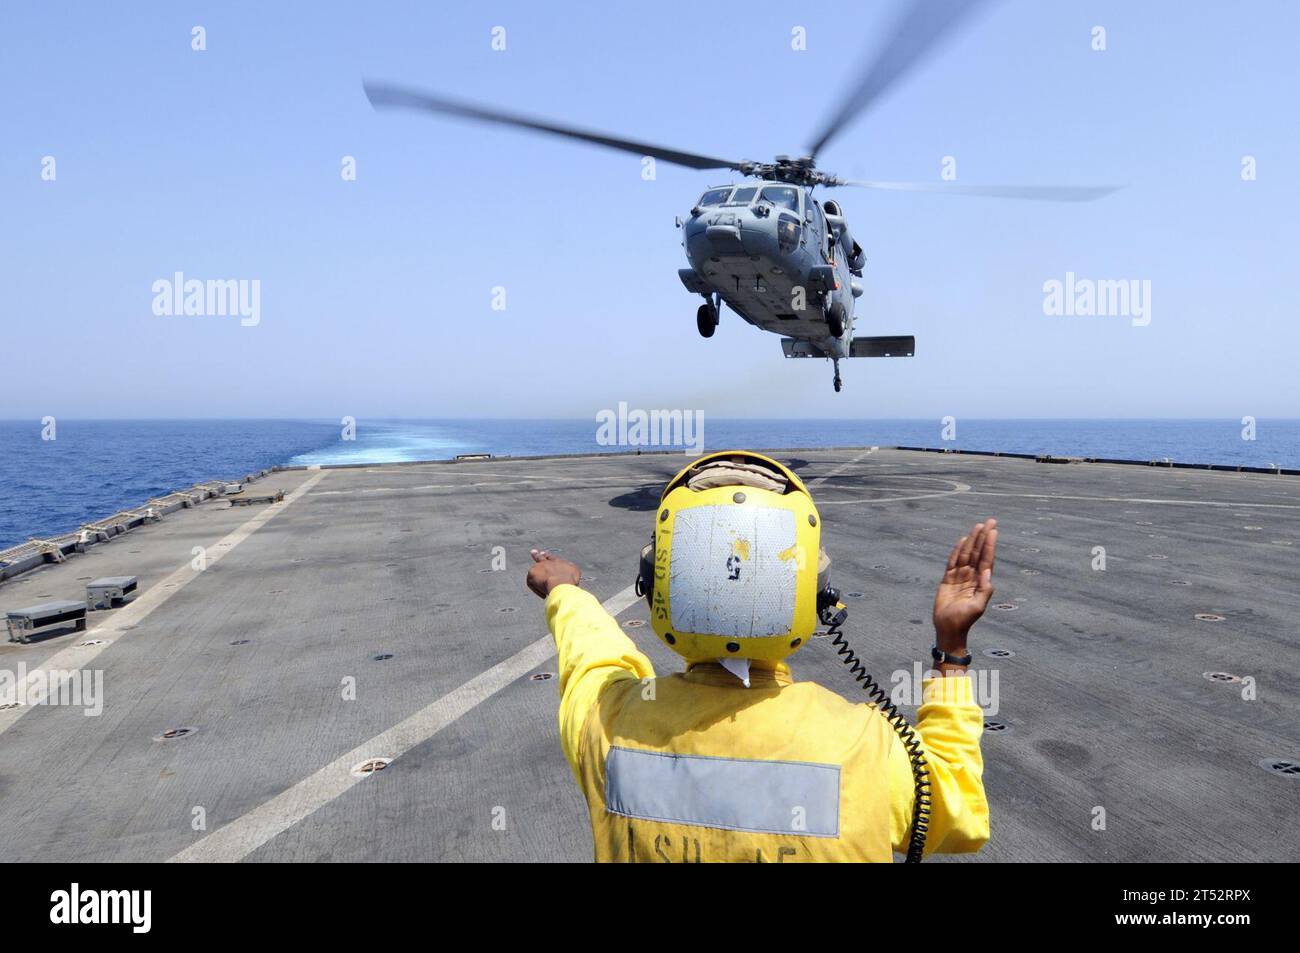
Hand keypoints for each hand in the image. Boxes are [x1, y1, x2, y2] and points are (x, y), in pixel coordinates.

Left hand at [526, 549, 581, 598]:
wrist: (560, 584)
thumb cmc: (570, 579)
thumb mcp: (575, 571)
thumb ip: (570, 569)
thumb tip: (569, 572)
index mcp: (557, 561)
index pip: (551, 558)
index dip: (548, 556)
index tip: (545, 554)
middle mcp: (547, 562)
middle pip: (540, 557)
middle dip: (536, 555)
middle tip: (533, 552)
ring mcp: (538, 567)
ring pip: (534, 569)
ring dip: (534, 574)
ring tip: (537, 581)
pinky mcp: (531, 574)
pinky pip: (531, 582)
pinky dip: (536, 589)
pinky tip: (543, 595)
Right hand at [932, 519, 997, 652]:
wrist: (949, 628)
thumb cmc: (965, 619)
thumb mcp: (978, 606)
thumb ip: (985, 589)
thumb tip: (987, 571)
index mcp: (980, 581)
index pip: (986, 558)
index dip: (989, 544)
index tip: (993, 530)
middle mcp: (971, 576)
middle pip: (978, 552)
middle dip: (983, 537)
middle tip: (990, 521)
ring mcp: (959, 576)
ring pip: (966, 554)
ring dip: (972, 540)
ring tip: (978, 526)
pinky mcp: (947, 579)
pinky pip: (952, 561)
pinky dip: (957, 550)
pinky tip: (962, 540)